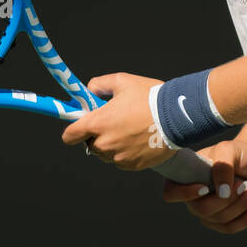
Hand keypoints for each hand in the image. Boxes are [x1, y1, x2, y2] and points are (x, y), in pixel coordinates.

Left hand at [60, 72, 175, 170]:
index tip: (79, 127)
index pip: (70, 135)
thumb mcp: (122, 81)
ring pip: (106, 154)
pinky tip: (138, 140)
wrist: (177, 116)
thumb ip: (99, 85)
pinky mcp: (132, 165)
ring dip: (111, 145)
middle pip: (90, 144)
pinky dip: (126, 153)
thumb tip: (91, 91)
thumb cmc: (150, 97)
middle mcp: (105, 143)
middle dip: (97, 135)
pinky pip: (121, 161)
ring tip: (129, 131)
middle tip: (114, 123)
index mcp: (98, 123)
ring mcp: (119, 157)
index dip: (73, 130)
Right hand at [162, 137, 246, 233]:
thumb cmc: (237, 153)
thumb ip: (222, 166)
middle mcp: (192, 196)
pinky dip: (246, 218)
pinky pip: (230, 228)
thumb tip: (221, 192)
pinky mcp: (221, 221)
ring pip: (219, 220)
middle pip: (202, 209)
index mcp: (185, 176)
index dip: (185, 194)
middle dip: (226, 199)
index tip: (206, 187)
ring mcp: (206, 211)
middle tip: (242, 184)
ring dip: (240, 205)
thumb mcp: (229, 150)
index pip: (171, 192)